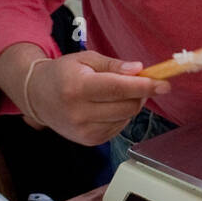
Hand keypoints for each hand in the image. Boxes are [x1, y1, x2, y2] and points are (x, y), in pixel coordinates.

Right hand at [25, 51, 169, 145]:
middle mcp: (79, 112)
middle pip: (128, 106)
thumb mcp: (86, 59)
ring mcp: (84, 130)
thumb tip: (139, 70)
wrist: (37, 96)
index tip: (164, 84)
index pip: (119, 89)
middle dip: (140, 93)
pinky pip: (119, 127)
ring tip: (112, 93)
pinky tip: (105, 107)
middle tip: (137, 82)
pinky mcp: (89, 140)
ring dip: (129, 104)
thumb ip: (113, 65)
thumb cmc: (64, 74)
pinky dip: (119, 115)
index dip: (144, 86)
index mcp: (78, 88)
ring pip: (126, 117)